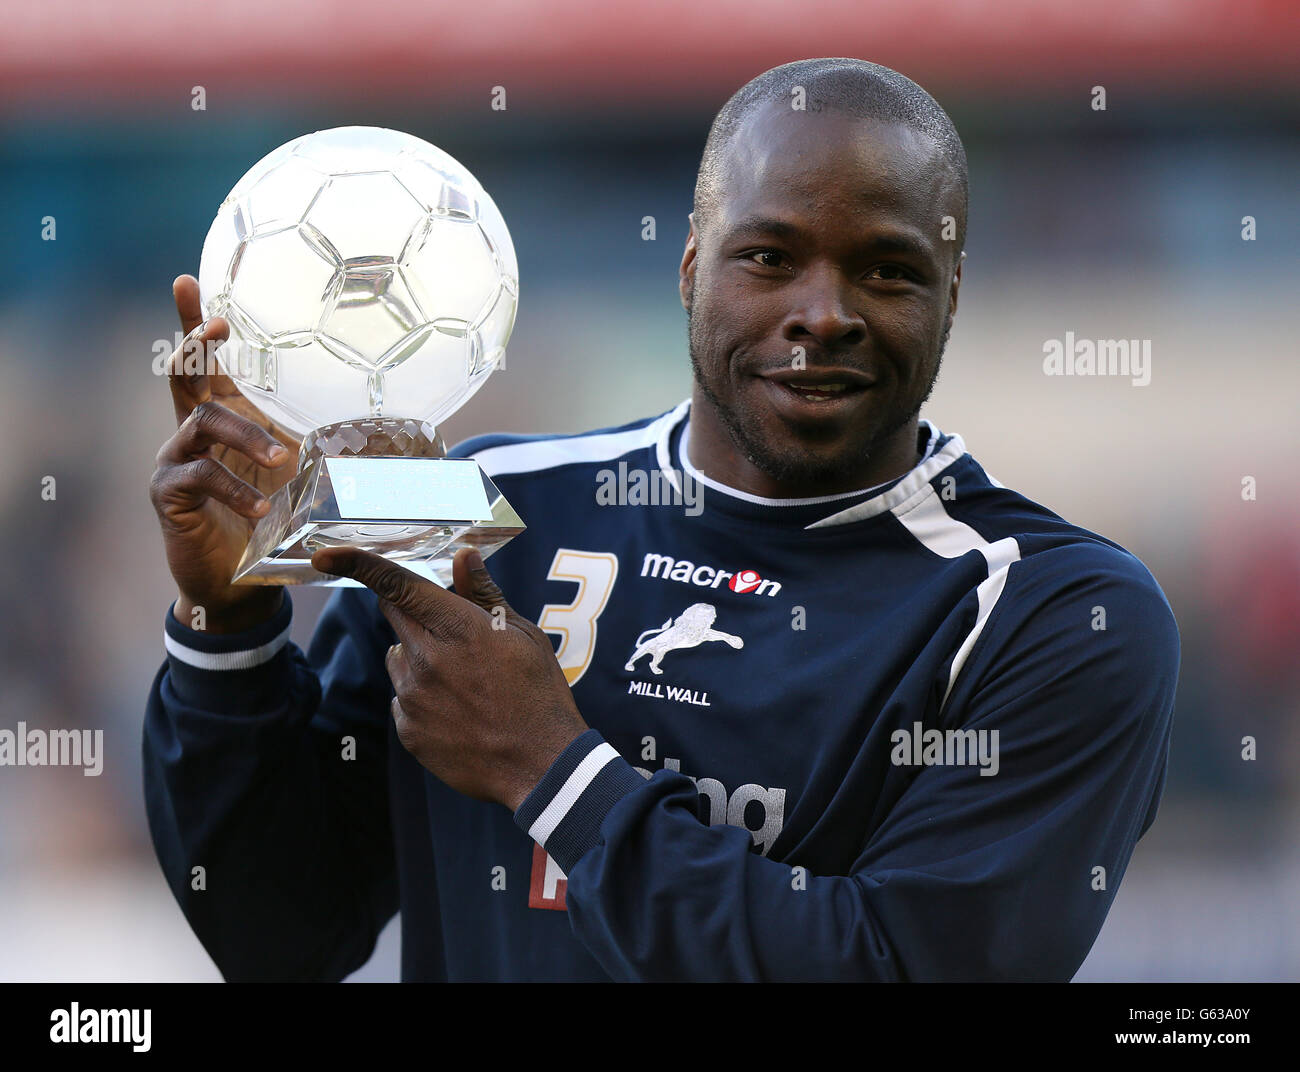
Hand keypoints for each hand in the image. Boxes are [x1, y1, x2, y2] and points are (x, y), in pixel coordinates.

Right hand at [149, 275, 298, 629]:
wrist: (238, 581)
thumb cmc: (267, 518)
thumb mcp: (295, 471)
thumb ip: (312, 441)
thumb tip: (382, 422)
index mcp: (218, 418)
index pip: (203, 363)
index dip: (192, 322)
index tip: (188, 280)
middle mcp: (188, 431)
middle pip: (185, 376)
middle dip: (197, 345)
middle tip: (217, 327)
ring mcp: (174, 460)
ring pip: (204, 424)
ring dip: (246, 437)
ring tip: (280, 461)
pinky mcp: (171, 494)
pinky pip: (200, 475)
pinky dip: (235, 488)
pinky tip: (262, 507)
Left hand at [312, 545, 588, 811]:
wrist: (540, 765)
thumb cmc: (539, 693)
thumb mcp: (524, 635)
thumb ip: (484, 594)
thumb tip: (463, 557)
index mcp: (459, 629)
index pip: (397, 585)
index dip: (355, 564)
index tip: (325, 555)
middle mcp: (427, 659)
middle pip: (393, 614)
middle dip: (413, 610)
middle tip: (450, 629)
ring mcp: (412, 697)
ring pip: (397, 658)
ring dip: (418, 657)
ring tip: (464, 683)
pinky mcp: (407, 730)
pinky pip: (401, 698)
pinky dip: (421, 697)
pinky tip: (458, 712)